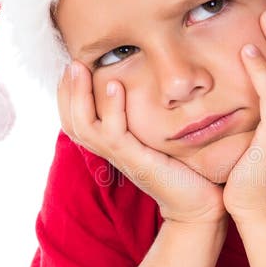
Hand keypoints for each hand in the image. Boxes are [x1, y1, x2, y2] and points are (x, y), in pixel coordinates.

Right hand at [58, 63, 227, 225]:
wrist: (198, 203)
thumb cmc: (182, 168)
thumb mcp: (158, 137)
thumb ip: (146, 116)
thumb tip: (148, 83)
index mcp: (112, 145)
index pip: (75, 120)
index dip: (67, 95)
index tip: (71, 66)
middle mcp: (111, 152)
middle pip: (71, 122)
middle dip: (67, 90)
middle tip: (72, 63)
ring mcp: (122, 158)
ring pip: (84, 127)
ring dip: (80, 94)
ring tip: (82, 67)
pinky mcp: (138, 162)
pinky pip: (114, 134)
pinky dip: (112, 108)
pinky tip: (115, 85)